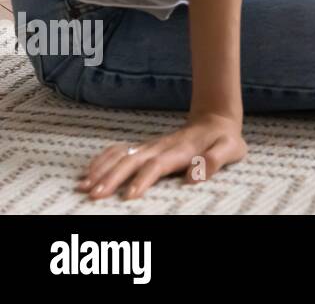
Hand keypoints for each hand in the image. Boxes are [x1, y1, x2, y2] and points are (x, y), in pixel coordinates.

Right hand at [76, 112, 246, 199]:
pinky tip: (87, 172)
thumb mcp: (230, 149)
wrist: (216, 119)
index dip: (143, 179)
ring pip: (122, 156)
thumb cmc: (223, 140)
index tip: (128, 195)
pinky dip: (102, 160)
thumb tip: (195, 177)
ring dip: (102, 170)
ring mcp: (150, 146)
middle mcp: (161, 147)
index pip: (158, 165)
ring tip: (84, 186)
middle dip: (113, 177)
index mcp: (181, 151)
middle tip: (95, 194)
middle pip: (133, 161)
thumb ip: (215, 160)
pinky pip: (119, 151)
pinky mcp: (144, 148)